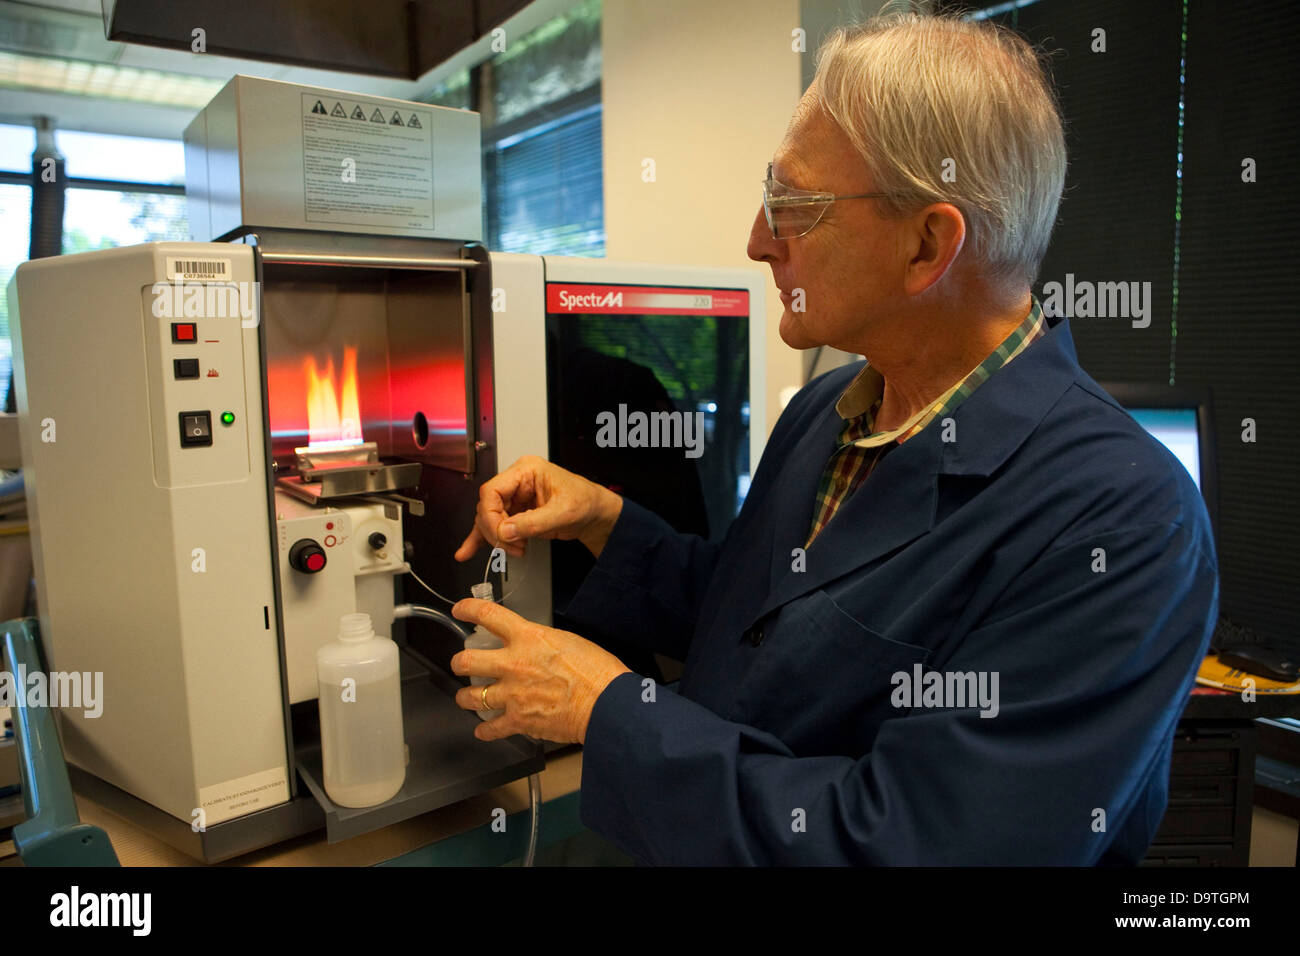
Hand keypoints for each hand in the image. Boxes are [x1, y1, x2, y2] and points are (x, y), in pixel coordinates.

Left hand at [449, 598, 630, 744]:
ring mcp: (513, 694)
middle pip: (466, 660)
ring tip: (467, 697)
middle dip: (459, 662)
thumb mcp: (568, 640)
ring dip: (466, 697)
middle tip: (461, 664)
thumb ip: (541, 642)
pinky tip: (484, 729)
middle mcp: (514, 664)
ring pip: (471, 697)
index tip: (461, 610)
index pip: (488, 615)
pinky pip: (491, 728)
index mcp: (528, 638)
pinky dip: (485, 731)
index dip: (468, 610)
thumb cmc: (597, 671)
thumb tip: (533, 647)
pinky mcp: (518, 721)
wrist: (606, 703)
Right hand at [453, 455, 622, 561]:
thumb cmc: (586, 502)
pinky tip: (468, 550)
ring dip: (495, 538)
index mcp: (526, 471)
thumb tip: (506, 531)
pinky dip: (483, 538)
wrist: (596, 515)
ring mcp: (515, 498)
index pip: (492, 491)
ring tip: (509, 551)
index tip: (502, 534)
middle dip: (496, 530)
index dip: (491, 516)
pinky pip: (494, 525)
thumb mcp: (563, 512)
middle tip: (511, 546)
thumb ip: (533, 523)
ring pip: (489, 518)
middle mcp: (517, 482)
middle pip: (488, 506)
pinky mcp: (516, 513)